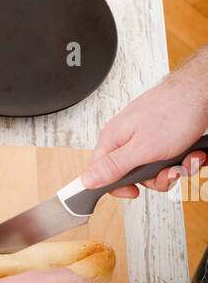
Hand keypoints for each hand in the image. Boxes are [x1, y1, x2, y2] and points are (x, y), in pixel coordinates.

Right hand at [83, 64, 207, 198]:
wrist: (202, 91)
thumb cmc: (175, 111)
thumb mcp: (142, 148)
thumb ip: (113, 167)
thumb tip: (87, 180)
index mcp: (115, 138)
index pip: (100, 172)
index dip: (116, 187)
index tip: (134, 192)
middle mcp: (128, 136)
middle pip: (133, 174)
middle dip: (157, 178)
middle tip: (169, 171)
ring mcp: (146, 135)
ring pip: (154, 167)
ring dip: (175, 168)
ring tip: (188, 158)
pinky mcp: (163, 135)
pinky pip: (168, 157)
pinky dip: (183, 159)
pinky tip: (192, 152)